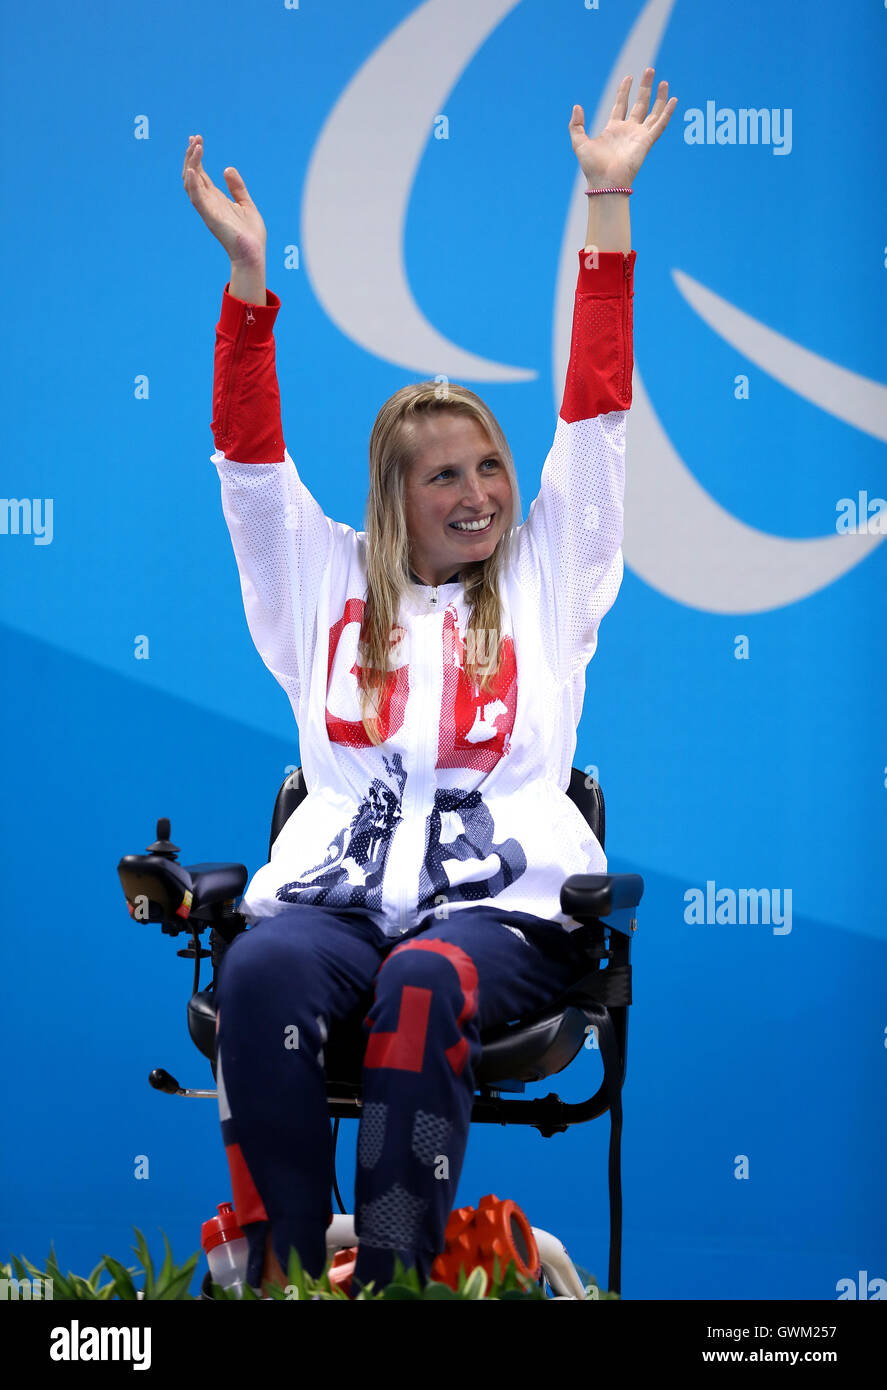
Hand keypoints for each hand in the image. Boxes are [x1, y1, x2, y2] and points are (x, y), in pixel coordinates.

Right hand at [182, 134, 266, 264]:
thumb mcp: (246, 204)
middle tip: (195, 138)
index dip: (197, 156)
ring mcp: (208, 209)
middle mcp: (208, 202)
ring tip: (195, 147)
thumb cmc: (250, 234)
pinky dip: (192, 185)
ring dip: (191, 164)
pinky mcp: (211, 218)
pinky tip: (192, 170)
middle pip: (193, 175)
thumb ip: (237, 187)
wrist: (254, 254)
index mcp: (215, 199)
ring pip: (192, 183)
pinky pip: (197, 199)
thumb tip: (227, 168)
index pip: (200, 173)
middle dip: (191, 156)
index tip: (197, 139)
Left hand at [569, 68, 676, 187]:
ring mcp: (639, 136)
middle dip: (645, 87)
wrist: (605, 182)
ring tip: (663, 81)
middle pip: (640, 104)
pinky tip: (673, 100)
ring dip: (659, 97)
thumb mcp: (578, 143)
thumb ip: (576, 125)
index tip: (629, 77)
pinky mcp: (646, 142)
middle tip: (650, 70)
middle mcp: (628, 130)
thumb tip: (577, 107)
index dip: (625, 91)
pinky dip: (667, 113)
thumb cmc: (592, 167)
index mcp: (613, 129)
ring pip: (653, 112)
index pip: (621, 104)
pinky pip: (660, 125)